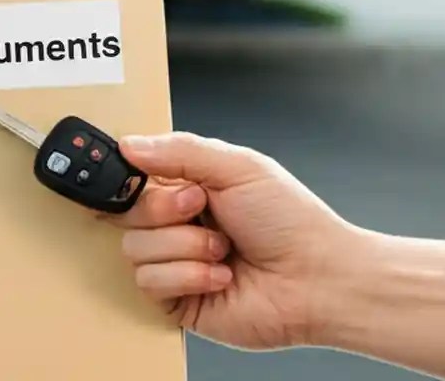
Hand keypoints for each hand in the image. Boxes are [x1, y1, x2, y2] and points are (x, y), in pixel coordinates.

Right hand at [111, 132, 352, 350]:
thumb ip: (179, 150)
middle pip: (128, 212)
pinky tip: (221, 276)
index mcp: (189, 187)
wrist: (317, 280)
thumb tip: (130, 145)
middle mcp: (178, 224)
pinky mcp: (176, 299)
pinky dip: (188, 276)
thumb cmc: (291, 223)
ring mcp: (175, 263)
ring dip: (185, 246)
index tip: (145, 175)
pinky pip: (149, 282)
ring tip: (223, 249)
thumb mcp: (238, 167)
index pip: (135, 177)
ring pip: (134, 248)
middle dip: (165, 210)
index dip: (132, 177)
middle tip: (201, 207)